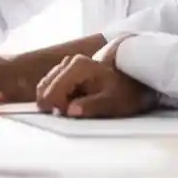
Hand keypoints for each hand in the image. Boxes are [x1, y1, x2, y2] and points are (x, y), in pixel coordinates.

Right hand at [35, 55, 155, 117]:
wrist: (133, 84)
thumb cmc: (124, 93)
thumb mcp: (112, 103)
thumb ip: (91, 106)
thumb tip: (70, 111)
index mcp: (78, 66)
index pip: (52, 92)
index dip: (59, 108)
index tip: (73, 114)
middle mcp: (69, 62)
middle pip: (44, 89)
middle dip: (55, 105)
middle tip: (74, 113)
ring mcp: (65, 66)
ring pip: (44, 88)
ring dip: (55, 102)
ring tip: (75, 108)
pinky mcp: (64, 73)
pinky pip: (50, 88)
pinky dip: (56, 99)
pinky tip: (72, 104)